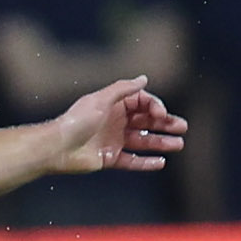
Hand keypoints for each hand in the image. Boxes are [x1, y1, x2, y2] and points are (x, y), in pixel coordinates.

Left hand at [49, 76, 186, 174]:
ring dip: (161, 142)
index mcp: (114, 104)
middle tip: (183, 128)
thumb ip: (123, 89)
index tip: (161, 115)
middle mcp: (116, 121)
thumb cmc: (77, 120)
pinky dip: (146, 162)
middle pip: (146, 121)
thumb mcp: (101, 99)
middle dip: (165, 123)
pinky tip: (161, 162)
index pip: (142, 102)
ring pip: (143, 140)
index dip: (155, 107)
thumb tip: (144, 78)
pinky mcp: (110, 158)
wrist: (57, 147)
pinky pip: (132, 160)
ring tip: (179, 144)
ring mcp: (114, 140)